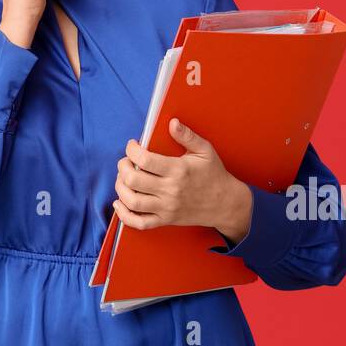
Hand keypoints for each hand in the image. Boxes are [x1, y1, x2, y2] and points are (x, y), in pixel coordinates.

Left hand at [112, 117, 253, 243]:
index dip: (132, 150)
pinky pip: (139, 223)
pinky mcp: (165, 220)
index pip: (145, 159)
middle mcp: (170, 190)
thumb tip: (172, 122)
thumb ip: (187, 136)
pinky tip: (120, 203)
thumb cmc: (214, 174)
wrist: (225, 204)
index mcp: (178, 170)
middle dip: (123, 167)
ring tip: (123, 178)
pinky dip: (124, 215)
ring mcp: (167, 207)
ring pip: (132, 201)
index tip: (132, 145)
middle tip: (126, 161)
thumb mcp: (205, 151)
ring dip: (120, 187)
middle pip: (133, 180)